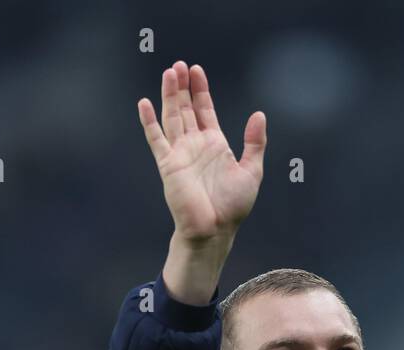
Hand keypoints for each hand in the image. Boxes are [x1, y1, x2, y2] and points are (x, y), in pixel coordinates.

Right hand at [140, 61, 265, 242]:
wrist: (214, 230)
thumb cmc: (233, 206)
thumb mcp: (252, 170)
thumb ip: (255, 142)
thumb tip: (259, 114)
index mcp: (215, 144)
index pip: (204, 110)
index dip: (201, 90)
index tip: (197, 70)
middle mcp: (195, 145)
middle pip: (185, 108)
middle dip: (183, 87)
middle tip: (180, 64)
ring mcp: (180, 153)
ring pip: (172, 117)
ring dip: (169, 95)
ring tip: (169, 72)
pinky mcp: (168, 164)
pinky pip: (156, 138)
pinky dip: (149, 121)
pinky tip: (144, 102)